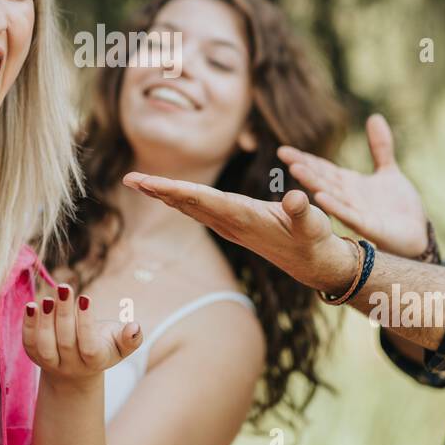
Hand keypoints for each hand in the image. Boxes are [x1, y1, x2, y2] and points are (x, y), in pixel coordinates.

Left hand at [23, 283, 140, 381]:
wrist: (77, 368)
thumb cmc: (104, 346)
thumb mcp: (121, 344)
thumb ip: (131, 337)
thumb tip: (135, 327)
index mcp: (94, 362)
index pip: (88, 346)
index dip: (86, 323)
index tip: (86, 297)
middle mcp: (72, 366)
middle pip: (66, 342)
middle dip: (64, 313)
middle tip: (64, 287)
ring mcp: (52, 363)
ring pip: (44, 346)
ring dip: (44, 321)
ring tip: (48, 298)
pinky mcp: (34, 357)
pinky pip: (29, 343)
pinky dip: (28, 325)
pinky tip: (31, 305)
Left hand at [122, 175, 358, 293]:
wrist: (315, 265)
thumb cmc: (315, 240)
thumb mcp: (314, 224)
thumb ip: (302, 211)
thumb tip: (295, 198)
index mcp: (243, 218)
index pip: (202, 200)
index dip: (175, 189)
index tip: (150, 182)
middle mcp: (231, 223)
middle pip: (187, 203)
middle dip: (158, 190)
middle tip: (130, 178)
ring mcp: (231, 226)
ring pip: (190, 207)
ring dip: (164, 194)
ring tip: (140, 183)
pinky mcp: (235, 225)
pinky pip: (200, 210)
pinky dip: (181, 199)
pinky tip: (169, 194)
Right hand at [278, 113, 429, 257]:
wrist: (417, 234)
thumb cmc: (399, 207)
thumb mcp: (389, 171)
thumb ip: (380, 146)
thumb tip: (374, 117)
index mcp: (349, 184)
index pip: (323, 169)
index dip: (305, 159)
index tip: (284, 150)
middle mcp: (348, 197)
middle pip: (322, 179)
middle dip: (304, 167)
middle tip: (283, 155)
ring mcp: (356, 212)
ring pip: (331, 195)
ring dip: (313, 183)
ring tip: (296, 170)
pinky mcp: (368, 226)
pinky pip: (349, 215)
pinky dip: (334, 206)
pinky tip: (320, 197)